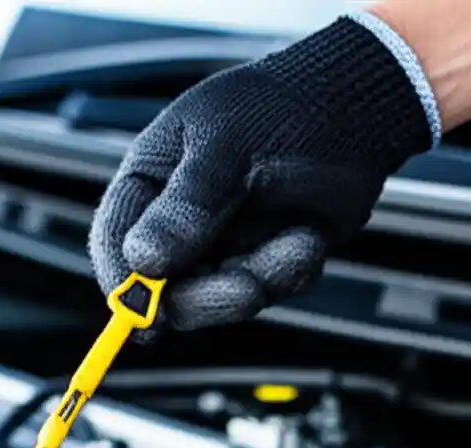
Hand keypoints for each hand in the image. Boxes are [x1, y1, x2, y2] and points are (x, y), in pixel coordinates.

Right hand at [88, 16, 435, 333]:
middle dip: (206, 298)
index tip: (144, 315)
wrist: (356, 108)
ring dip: (260, 281)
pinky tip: (310, 236)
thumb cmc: (280, 109)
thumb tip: (142, 260)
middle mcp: (177, 220)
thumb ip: (185, 206)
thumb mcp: (226, 147)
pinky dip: (291, 272)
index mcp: (151, 181)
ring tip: (300, 243)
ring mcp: (220, 244)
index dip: (123, 282)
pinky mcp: (262, 260)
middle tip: (248, 290)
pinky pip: (265, 291)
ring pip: (216, 298)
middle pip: (163, 288)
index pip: (114, 240)